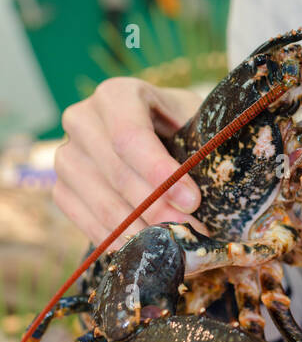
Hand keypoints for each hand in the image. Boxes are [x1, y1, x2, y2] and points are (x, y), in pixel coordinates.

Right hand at [54, 78, 204, 247]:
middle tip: (189, 231)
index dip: (160, 172)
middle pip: (117, 173)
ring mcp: (66, 155)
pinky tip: (143, 246)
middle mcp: (82, 120)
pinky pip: (85, 220)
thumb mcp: (193, 122)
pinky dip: (117, 238)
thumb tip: (199, 194)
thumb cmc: (179, 126)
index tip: (192, 201)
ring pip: (101, 201)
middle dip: (157, 207)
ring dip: (140, 229)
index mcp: (116, 94)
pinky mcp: (62, 188)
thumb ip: (197, 146)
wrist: (156, 133)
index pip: (130, 137)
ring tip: (173, 243)